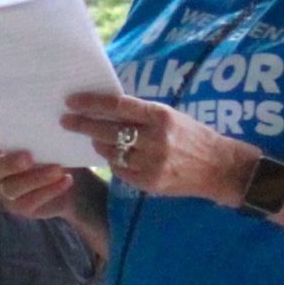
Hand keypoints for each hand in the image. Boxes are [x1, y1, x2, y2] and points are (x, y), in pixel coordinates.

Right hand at [0, 129, 76, 219]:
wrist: (68, 179)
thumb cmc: (50, 152)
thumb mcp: (46, 140)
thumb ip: (36, 134)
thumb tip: (42, 118)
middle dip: (12, 163)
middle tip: (29, 157)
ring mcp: (4, 192)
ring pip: (13, 188)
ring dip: (37, 178)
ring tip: (58, 170)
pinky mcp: (18, 208)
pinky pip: (31, 201)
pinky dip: (50, 190)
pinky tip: (66, 180)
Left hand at [61, 92, 253, 204]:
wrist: (218, 166)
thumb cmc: (191, 134)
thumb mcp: (169, 115)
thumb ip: (141, 113)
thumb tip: (107, 106)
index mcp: (160, 115)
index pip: (118, 106)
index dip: (92, 103)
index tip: (73, 101)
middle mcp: (156, 139)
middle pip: (109, 131)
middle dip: (83, 125)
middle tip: (66, 120)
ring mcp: (152, 163)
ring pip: (112, 153)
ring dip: (98, 145)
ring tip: (93, 139)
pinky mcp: (150, 183)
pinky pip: (121, 171)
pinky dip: (114, 162)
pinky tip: (113, 156)